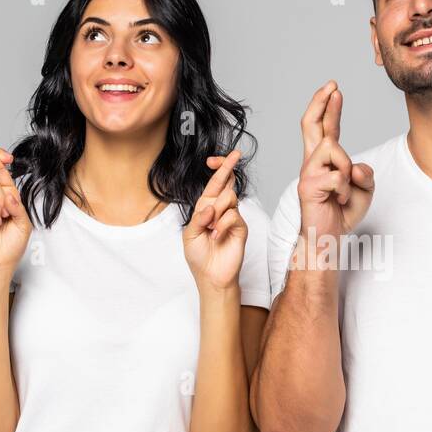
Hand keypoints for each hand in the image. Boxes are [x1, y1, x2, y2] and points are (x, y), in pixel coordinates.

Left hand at [183, 147, 246, 292]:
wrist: (211, 276)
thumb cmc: (199, 257)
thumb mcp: (190, 235)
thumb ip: (199, 218)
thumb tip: (211, 206)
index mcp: (206, 208)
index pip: (215, 184)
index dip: (220, 168)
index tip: (221, 157)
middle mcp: (220, 210)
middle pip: (226, 183)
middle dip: (226, 168)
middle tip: (234, 155)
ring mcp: (232, 218)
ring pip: (229, 197)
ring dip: (217, 210)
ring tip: (212, 227)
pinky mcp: (241, 228)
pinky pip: (232, 215)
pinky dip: (222, 224)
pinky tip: (217, 235)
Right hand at [297, 81, 373, 242]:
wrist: (327, 238)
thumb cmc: (342, 213)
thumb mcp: (364, 190)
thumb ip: (364, 173)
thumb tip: (353, 165)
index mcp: (325, 160)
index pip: (326, 128)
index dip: (330, 107)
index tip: (335, 88)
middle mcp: (312, 161)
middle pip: (311, 123)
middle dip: (320, 102)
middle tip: (332, 85)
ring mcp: (307, 172)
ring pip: (332, 147)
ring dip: (346, 167)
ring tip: (344, 190)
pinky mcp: (306, 186)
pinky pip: (337, 176)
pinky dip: (345, 190)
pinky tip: (339, 201)